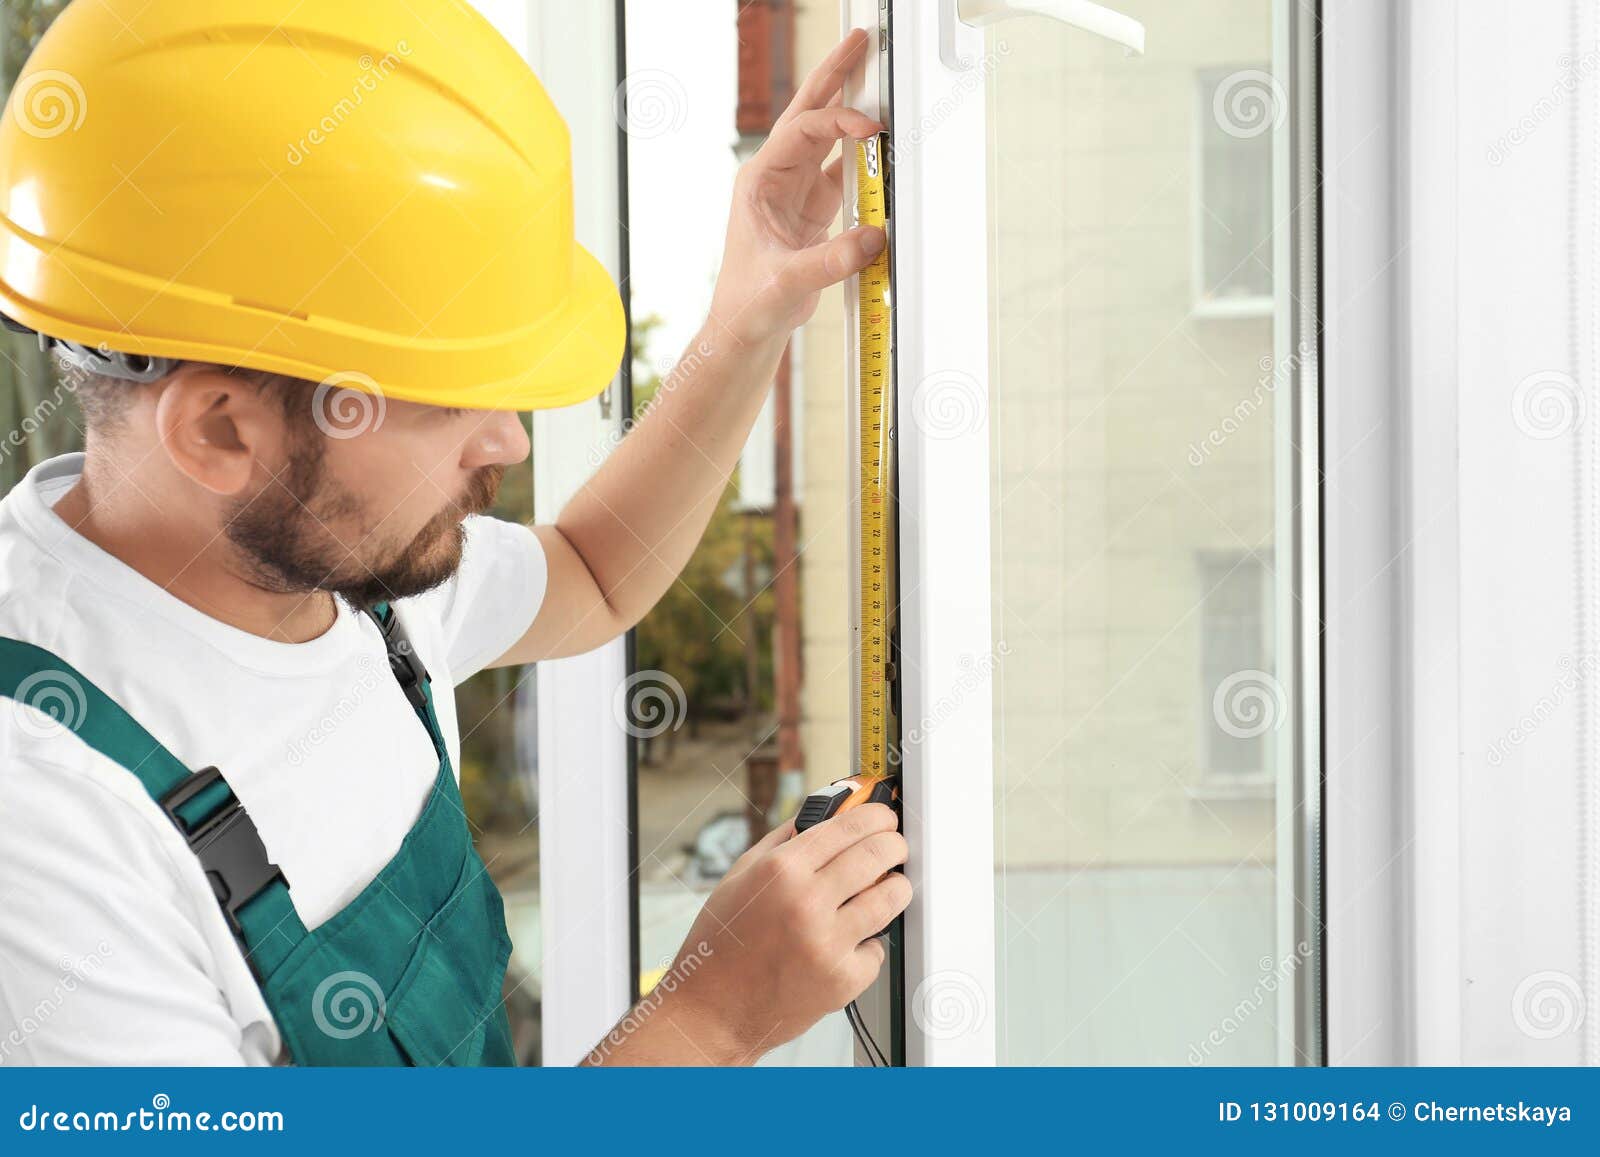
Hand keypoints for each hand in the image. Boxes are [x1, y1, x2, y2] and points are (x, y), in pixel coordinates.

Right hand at [586, 803, 909, 1064]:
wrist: (711, 1010)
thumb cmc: (720, 945)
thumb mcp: (741, 877)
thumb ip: (784, 841)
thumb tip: (824, 815)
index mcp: (780, 870)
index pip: (848, 826)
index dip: (877, 816)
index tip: (885, 817)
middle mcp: (806, 903)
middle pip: (878, 855)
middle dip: (894, 845)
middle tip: (893, 848)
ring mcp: (828, 943)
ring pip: (891, 898)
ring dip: (896, 887)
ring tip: (888, 887)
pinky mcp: (843, 980)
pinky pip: (878, 947)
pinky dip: (869, 942)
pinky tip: (849, 942)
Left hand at [708, 30, 887, 348]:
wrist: (745, 328)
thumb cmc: (748, 302)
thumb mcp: (787, 281)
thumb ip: (831, 259)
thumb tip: (873, 238)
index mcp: (759, 181)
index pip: (801, 132)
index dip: (838, 122)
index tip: (871, 129)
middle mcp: (775, 178)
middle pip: (807, 114)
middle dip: (832, 76)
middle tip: (857, 42)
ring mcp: (794, 192)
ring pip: (824, 138)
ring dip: (849, 110)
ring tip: (871, 78)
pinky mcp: (812, 210)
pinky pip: (841, 172)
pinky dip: (862, 158)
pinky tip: (879, 144)